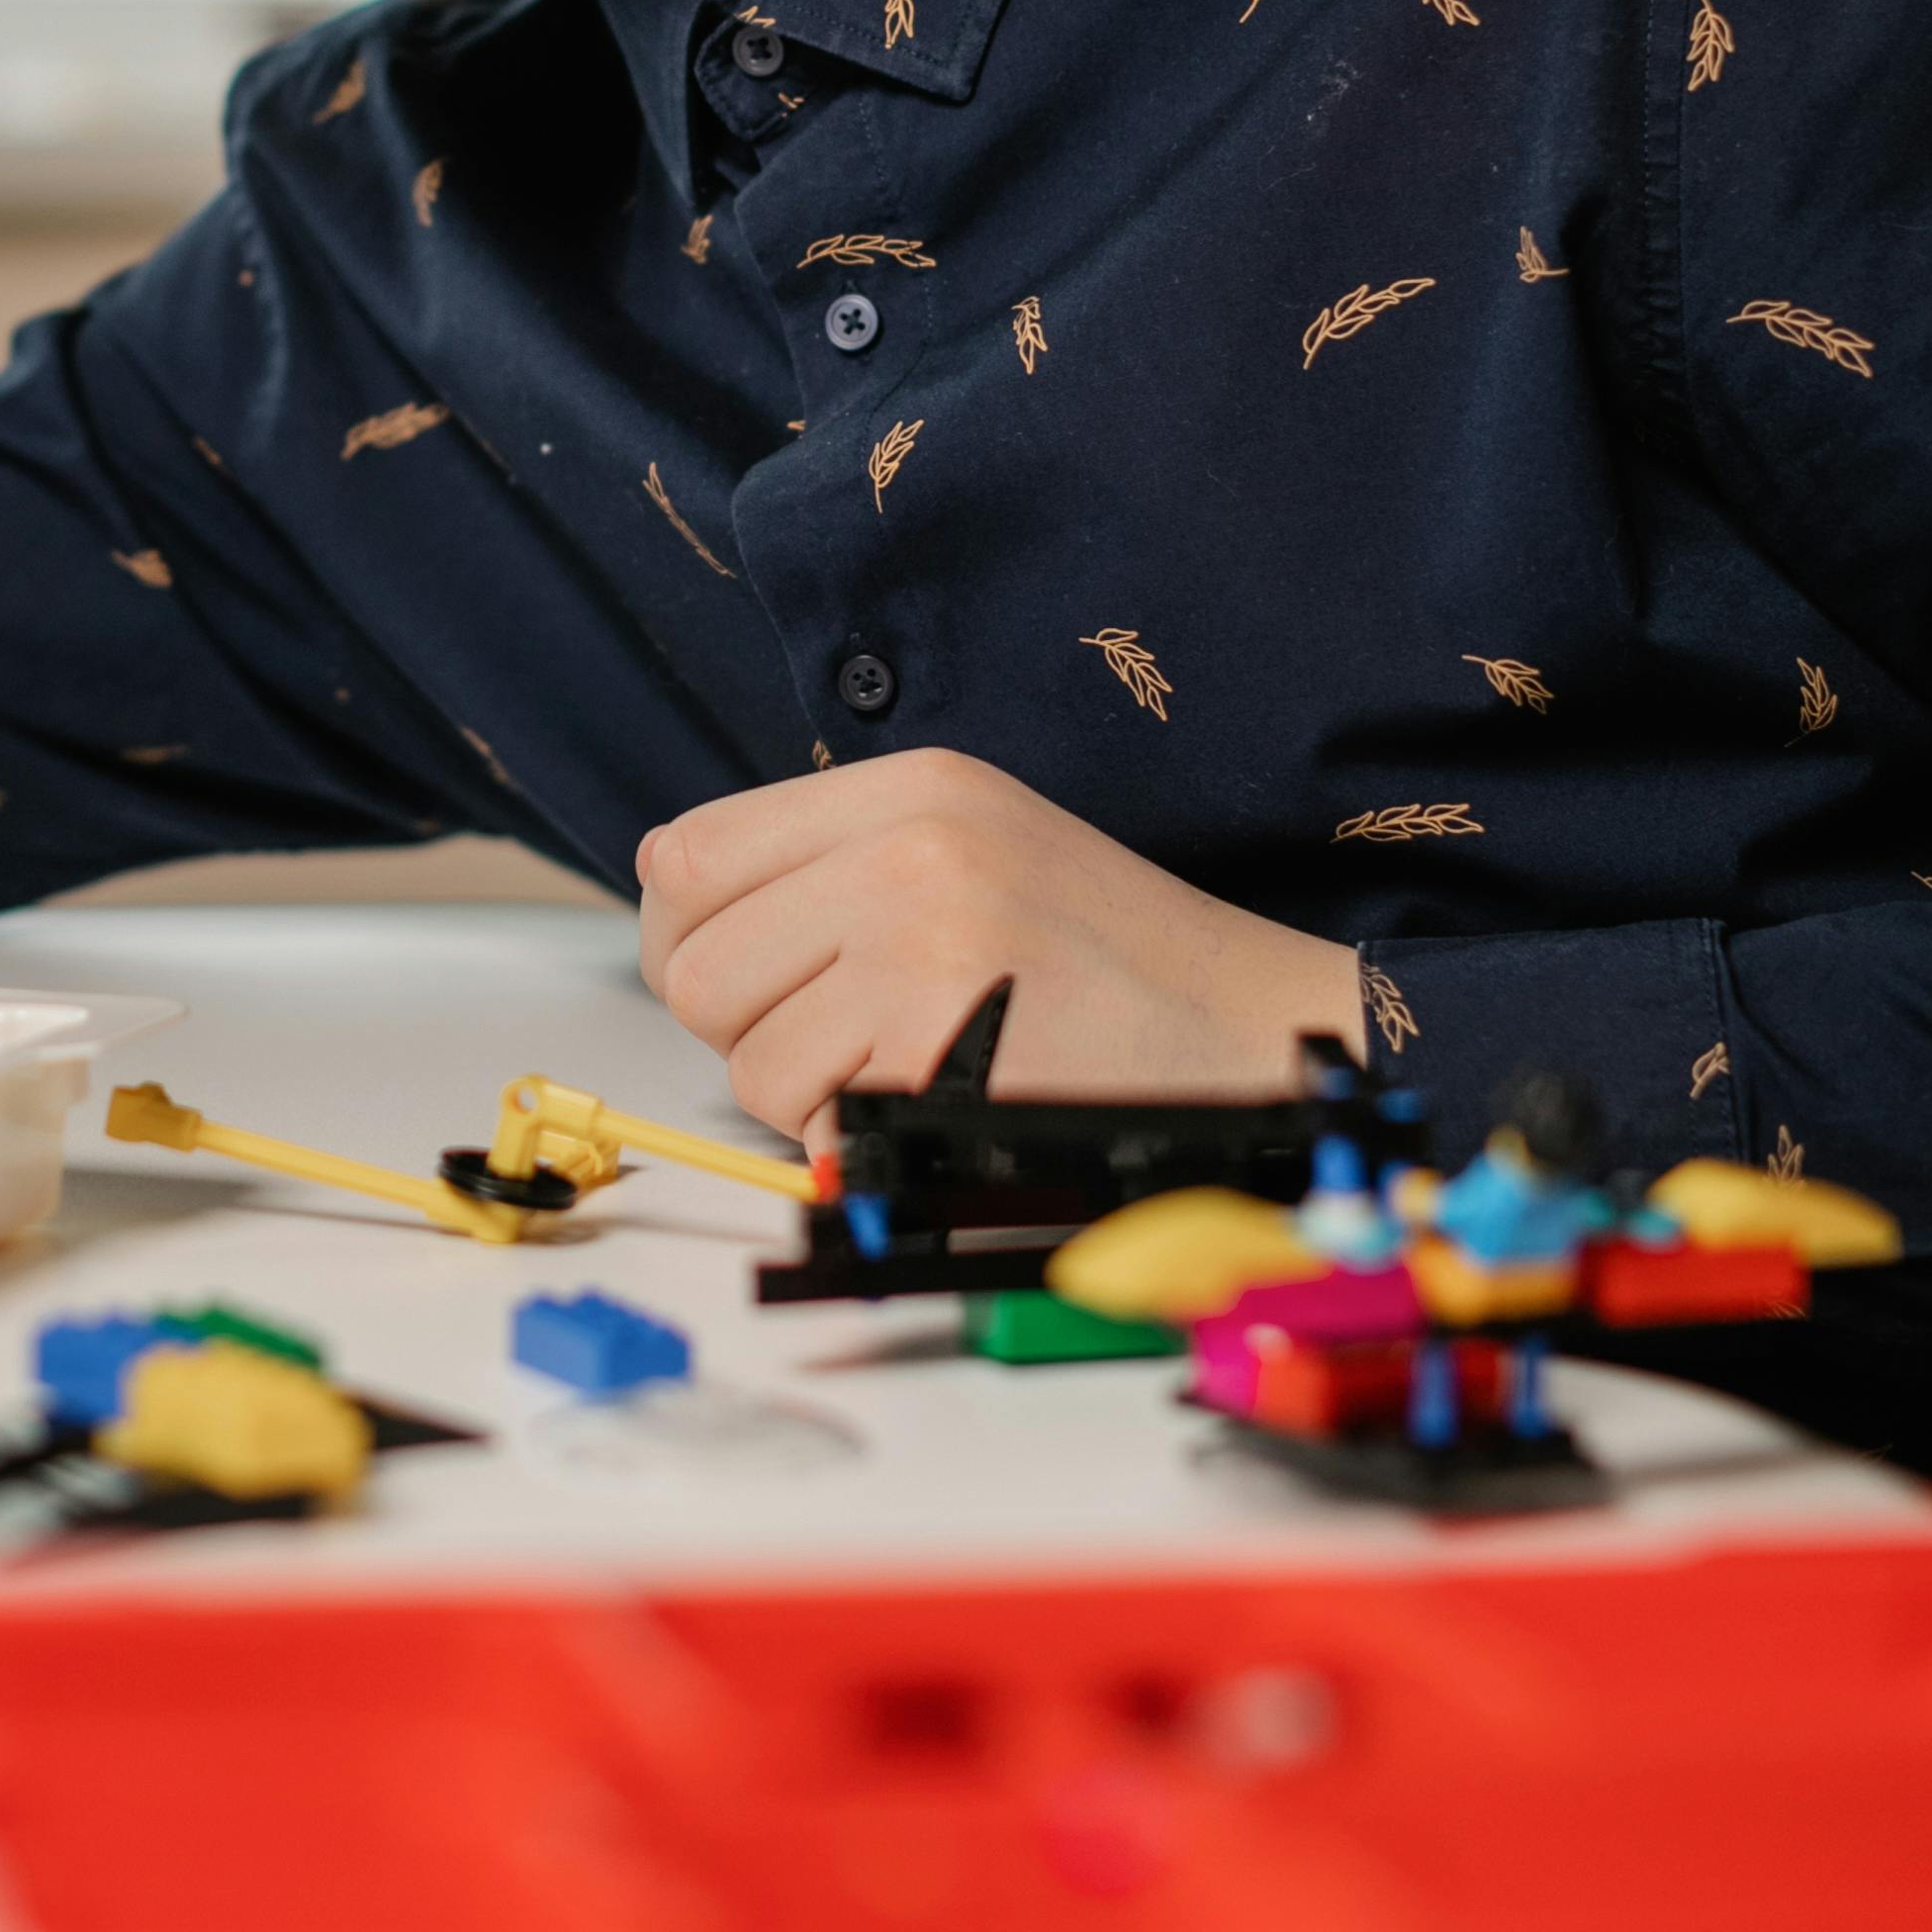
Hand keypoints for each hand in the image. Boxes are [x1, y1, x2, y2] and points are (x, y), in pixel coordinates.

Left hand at [636, 747, 1361, 1140]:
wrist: (1251, 1033)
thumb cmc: (1107, 961)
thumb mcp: (974, 847)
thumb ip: (833, 863)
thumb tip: (680, 917)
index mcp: (910, 789)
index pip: (685, 857)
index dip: (684, 939)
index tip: (732, 979)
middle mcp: (907, 849)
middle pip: (696, 968)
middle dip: (743, 1031)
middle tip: (839, 1042)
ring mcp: (922, 946)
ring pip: (747, 1060)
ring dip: (808, 1098)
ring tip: (912, 1068)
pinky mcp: (941, 1049)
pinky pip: (818, 1125)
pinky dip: (860, 1143)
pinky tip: (947, 1107)